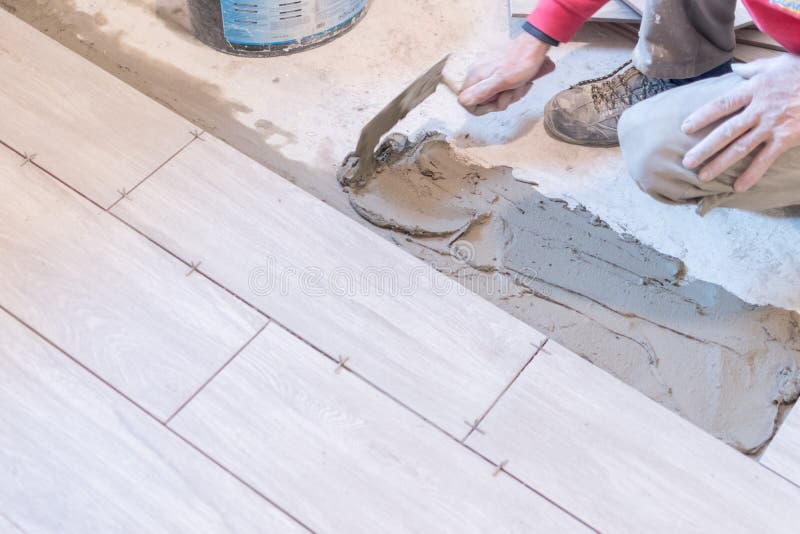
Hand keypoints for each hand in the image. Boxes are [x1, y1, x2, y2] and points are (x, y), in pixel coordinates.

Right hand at [458, 32, 554, 113]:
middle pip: (483, 100)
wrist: (534, 45)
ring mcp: (487, 71)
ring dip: (510, 94)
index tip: (497, 101)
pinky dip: (512, 88)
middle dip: (501, 100)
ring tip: (519, 85)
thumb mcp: (502, 81)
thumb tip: (463, 100)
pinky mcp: (496, 70)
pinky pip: (500, 87)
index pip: (466, 101)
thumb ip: (481, 91)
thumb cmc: (521, 62)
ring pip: (495, 95)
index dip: (483, 107)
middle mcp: (477, 73)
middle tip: (511, 92)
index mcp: (476, 76)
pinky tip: (520, 82)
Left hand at [682, 54, 799, 191]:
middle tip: (687, 162)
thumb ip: (752, 69)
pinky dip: (752, 174)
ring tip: (703, 177)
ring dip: (720, 163)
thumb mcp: (777, 63)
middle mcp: (760, 109)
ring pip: (741, 147)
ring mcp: (773, 125)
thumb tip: (733, 68)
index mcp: (754, 89)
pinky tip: (738, 187)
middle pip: (726, 131)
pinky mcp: (786, 137)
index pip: (722, 104)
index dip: (702, 115)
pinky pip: (766, 159)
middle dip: (705, 148)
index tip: (685, 128)